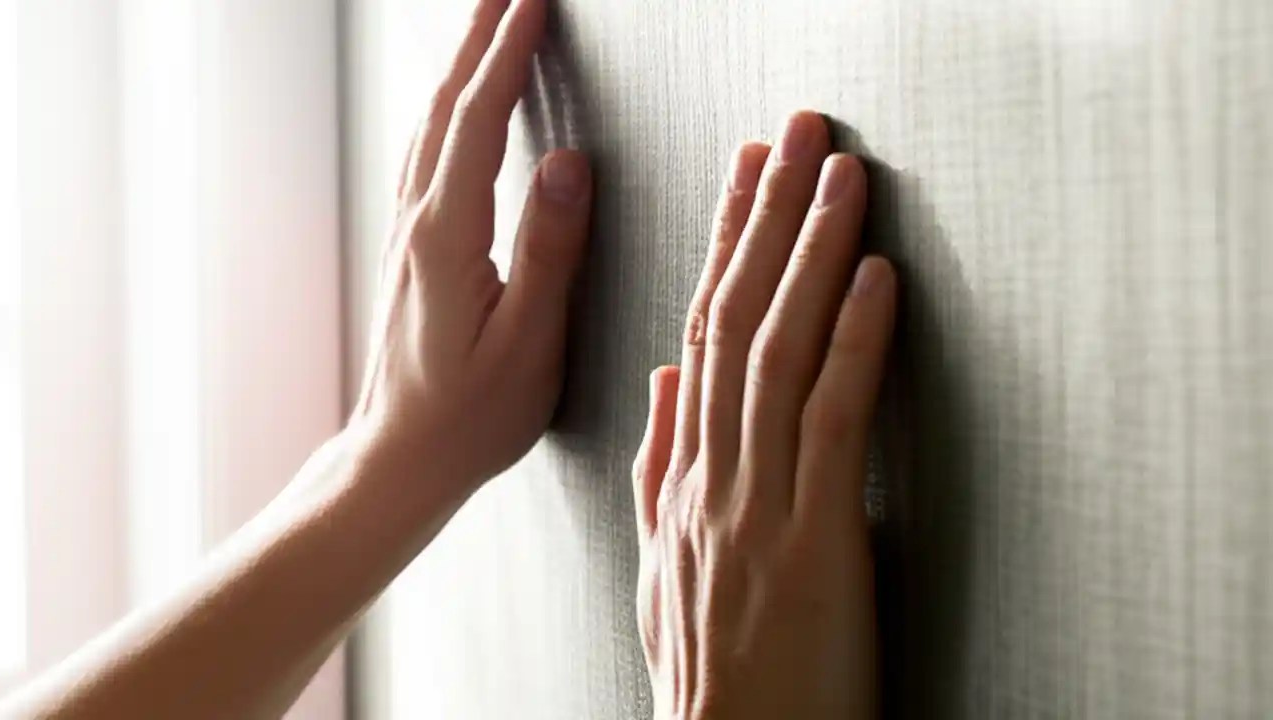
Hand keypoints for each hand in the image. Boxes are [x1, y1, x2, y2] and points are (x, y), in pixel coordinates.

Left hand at [353, 0, 590, 487]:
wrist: (401, 458)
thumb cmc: (470, 418)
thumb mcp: (528, 344)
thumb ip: (549, 250)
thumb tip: (566, 163)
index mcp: (447, 240)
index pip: (477, 124)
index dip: (506, 57)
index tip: (532, 5)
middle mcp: (416, 226)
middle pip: (445, 110)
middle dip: (478, 40)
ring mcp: (406, 237)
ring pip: (430, 130)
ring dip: (460, 69)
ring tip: (488, 26)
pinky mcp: (411, 253)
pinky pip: (427, 158)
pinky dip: (448, 112)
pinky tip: (458, 110)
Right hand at [632, 112, 895, 718]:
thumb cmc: (712, 672)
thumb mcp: (660, 565)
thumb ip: (658, 469)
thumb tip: (665, 382)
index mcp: (679, 481)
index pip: (698, 337)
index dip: (722, 248)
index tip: (742, 181)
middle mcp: (711, 479)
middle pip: (733, 324)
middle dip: (763, 219)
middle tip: (789, 139)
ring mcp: (756, 507)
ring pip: (777, 355)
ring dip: (810, 255)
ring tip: (836, 179)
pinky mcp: (814, 543)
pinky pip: (831, 423)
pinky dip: (853, 344)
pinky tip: (872, 281)